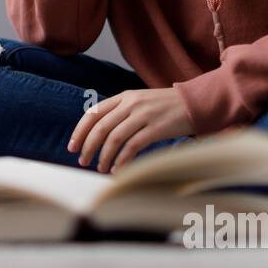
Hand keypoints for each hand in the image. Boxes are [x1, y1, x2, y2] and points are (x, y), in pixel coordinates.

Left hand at [67, 87, 193, 173]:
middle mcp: (131, 104)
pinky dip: (122, 160)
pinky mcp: (157, 128)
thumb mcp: (140, 102)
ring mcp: (144, 115)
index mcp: (124, 97)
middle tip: (83, 161)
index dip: (79, 131)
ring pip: (114, 138)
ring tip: (100, 168)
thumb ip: (120, 113)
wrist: (194, 102)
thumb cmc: (165, 106)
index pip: (93, 113)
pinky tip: (118, 169)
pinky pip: (133, 146)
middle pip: (100, 127)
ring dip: (104, 156)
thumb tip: (98, 134)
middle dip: (88, 147)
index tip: (72, 146)